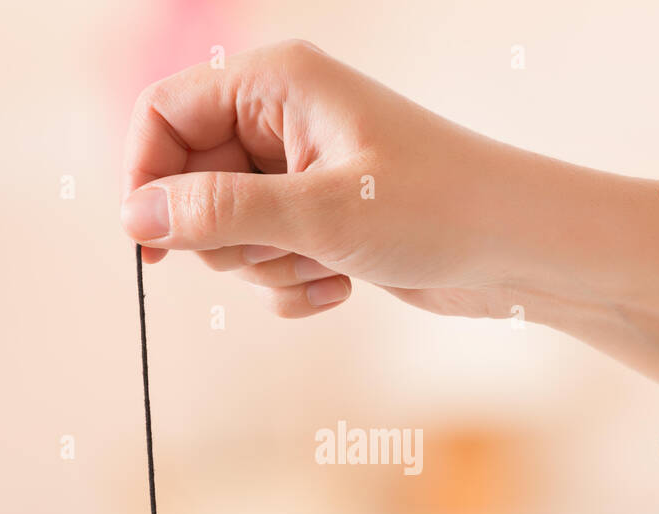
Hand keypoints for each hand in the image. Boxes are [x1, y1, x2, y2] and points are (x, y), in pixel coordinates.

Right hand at [120, 40, 521, 319]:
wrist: (522, 251)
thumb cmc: (440, 209)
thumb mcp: (320, 213)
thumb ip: (220, 213)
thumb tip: (136, 215)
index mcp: (277, 84)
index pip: (163, 115)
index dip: (146, 178)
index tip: (151, 245)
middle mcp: (283, 121)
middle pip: (192, 182)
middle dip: (226, 236)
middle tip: (280, 248)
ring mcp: (303, 174)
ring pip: (229, 232)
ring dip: (269, 266)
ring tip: (329, 262)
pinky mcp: (323, 222)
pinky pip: (268, 262)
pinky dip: (295, 284)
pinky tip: (343, 285)